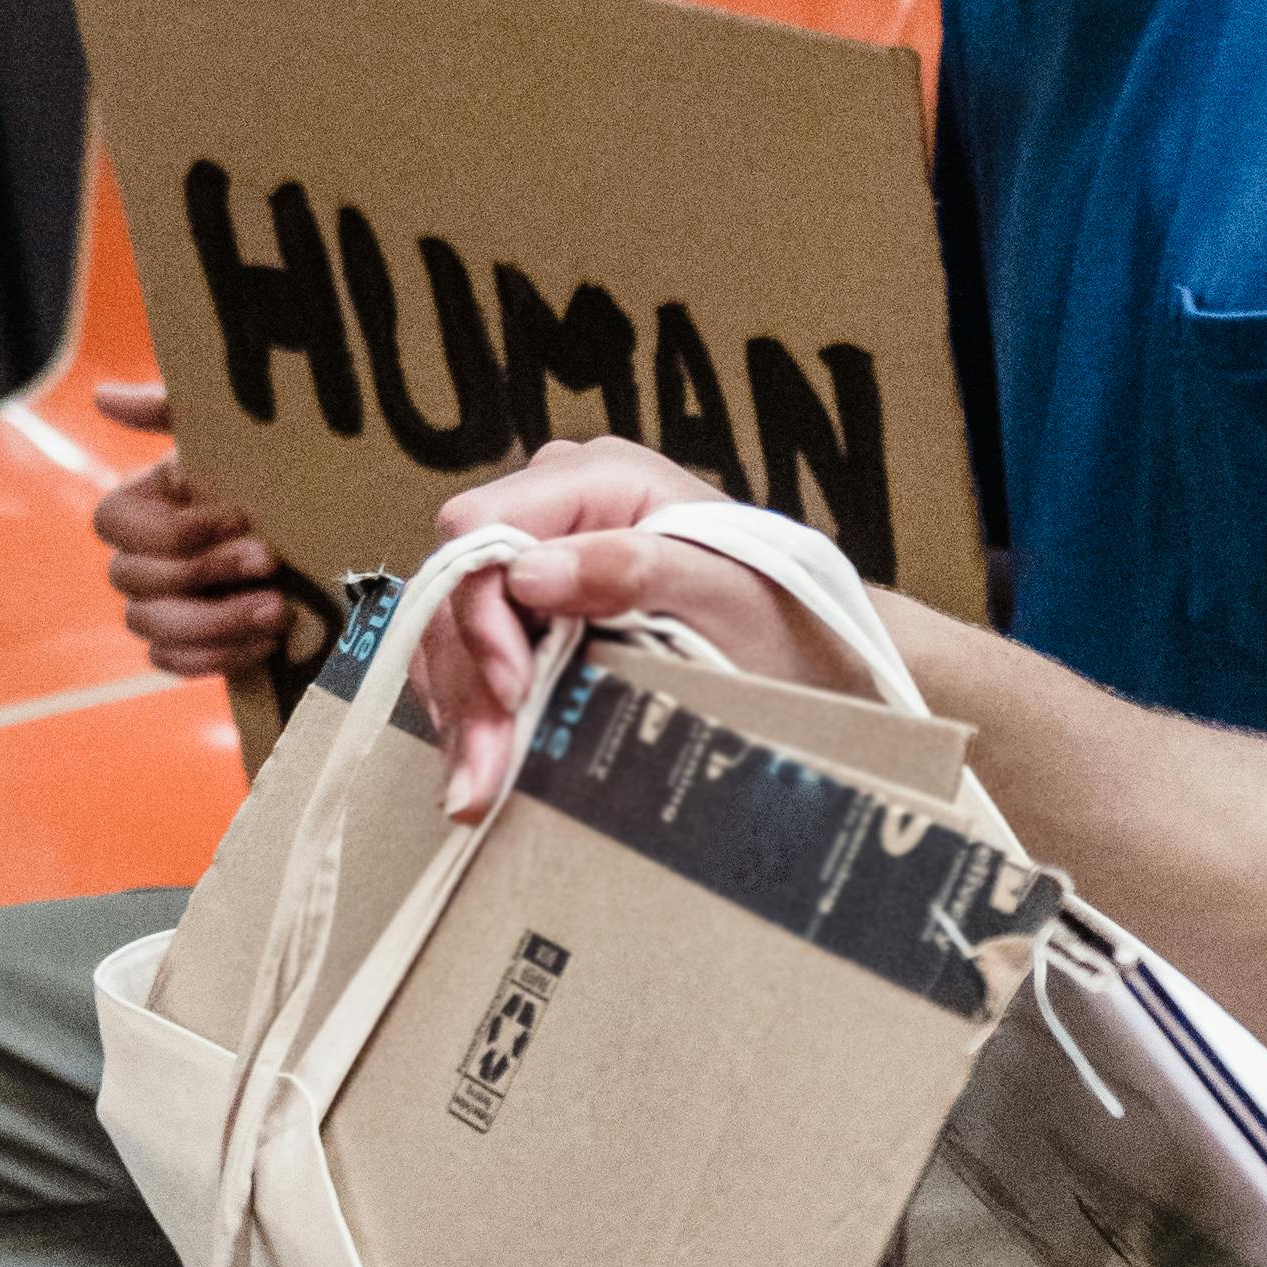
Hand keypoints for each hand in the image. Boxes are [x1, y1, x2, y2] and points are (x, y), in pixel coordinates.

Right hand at [87, 379, 285, 677]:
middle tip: (270, 562)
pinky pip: (172, 663)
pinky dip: (214, 658)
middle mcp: (138, 559)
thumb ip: (171, 411)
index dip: (171, 527)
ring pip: (150, 625)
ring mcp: (158, 608)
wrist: (327, 537)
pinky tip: (266, 645)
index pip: (113, 523)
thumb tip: (103, 397)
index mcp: (141, 506)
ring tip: (277, 611)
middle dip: (204, 572)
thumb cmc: (271, 476)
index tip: (239, 516)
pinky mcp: (189, 647)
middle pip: (134, 579)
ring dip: (214, 621)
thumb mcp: (232, 436)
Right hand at [425, 442, 811, 814]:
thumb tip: (531, 574)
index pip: (483, 527)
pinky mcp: (537, 613)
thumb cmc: (781, 615)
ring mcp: (541, 559)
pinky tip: (486, 763)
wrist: (812, 656)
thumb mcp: (722, 590)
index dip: (481, 610)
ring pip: (455, 630)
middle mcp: (554, 509)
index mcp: (596, 478)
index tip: (513, 689)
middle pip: (459, 587)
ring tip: (477, 788)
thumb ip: (633, 569)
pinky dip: (474, 712)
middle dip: (469, 680)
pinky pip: (474, 658)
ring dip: (462, 710)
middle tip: (486, 769)